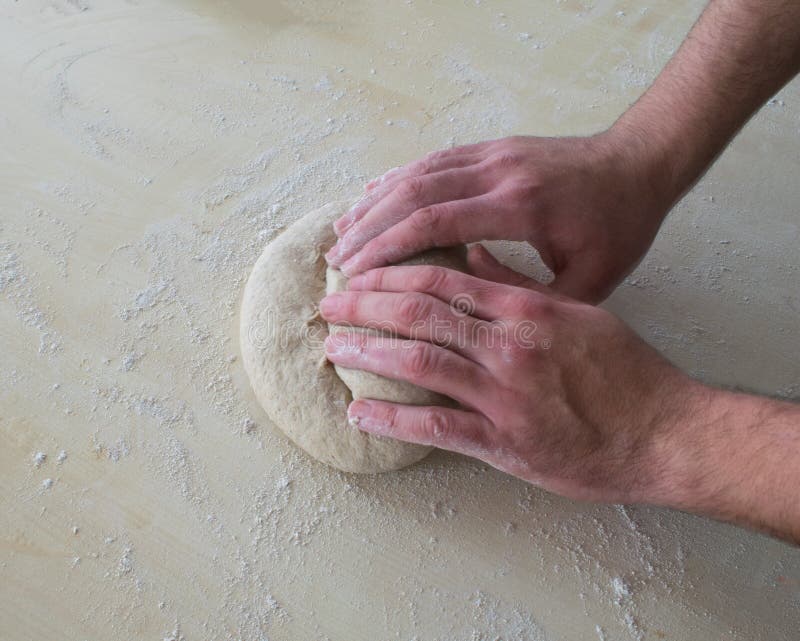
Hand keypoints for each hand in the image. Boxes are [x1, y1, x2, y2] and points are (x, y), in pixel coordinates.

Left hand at [319, 245, 697, 502]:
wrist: (667, 430)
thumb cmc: (626, 370)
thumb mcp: (577, 311)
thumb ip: (517, 285)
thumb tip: (470, 255)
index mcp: (524, 308)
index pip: (440, 279)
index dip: (389, 275)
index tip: (357, 273)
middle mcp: (508, 345)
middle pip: (418, 314)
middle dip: (364, 306)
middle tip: (327, 306)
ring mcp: (504, 395)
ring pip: (419, 362)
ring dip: (367, 354)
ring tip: (331, 350)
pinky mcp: (506, 443)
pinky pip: (436, 428)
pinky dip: (392, 419)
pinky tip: (359, 414)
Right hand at [326, 131, 674, 302]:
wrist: (642, 162)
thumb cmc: (620, 226)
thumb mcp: (591, 280)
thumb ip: (530, 296)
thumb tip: (466, 298)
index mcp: (519, 206)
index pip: (435, 222)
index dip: (389, 249)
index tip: (357, 275)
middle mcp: (499, 171)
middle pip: (414, 194)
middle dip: (369, 229)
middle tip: (336, 261)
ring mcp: (494, 153)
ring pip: (417, 173)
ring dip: (375, 203)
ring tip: (341, 232)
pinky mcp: (494, 147)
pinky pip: (434, 160)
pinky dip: (397, 179)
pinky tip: (372, 196)